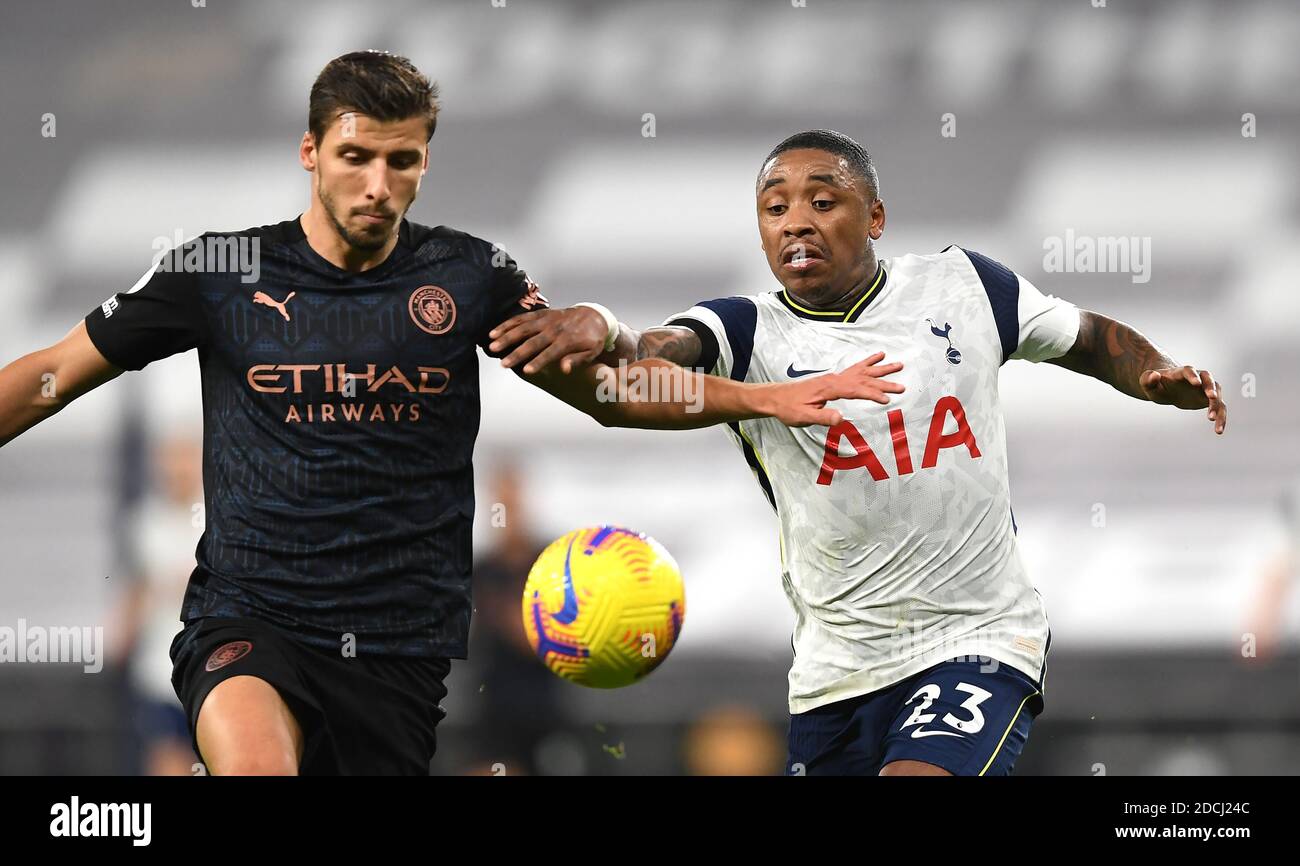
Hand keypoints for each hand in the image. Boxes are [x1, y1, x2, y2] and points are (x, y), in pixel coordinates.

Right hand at [487, 307, 608, 374]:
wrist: (593, 316)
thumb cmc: (591, 340)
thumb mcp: (591, 352)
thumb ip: (577, 360)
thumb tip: (564, 370)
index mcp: (567, 340)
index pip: (551, 353)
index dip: (538, 362)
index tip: (526, 371)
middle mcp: (554, 329)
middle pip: (533, 341)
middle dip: (517, 353)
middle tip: (503, 364)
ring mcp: (545, 320)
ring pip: (523, 328)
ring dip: (507, 336)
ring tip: (492, 346)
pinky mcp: (539, 314)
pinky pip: (521, 318)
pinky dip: (507, 324)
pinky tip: (493, 332)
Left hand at [769, 352, 904, 426]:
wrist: (775, 398)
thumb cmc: (788, 408)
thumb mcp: (803, 417)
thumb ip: (823, 417)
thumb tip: (841, 418)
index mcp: (829, 388)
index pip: (856, 390)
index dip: (872, 394)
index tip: (887, 399)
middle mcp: (834, 379)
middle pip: (863, 379)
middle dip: (883, 383)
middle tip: (902, 386)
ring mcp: (834, 377)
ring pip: (862, 371)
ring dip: (881, 369)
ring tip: (899, 365)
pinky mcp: (833, 379)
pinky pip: (855, 368)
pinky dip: (868, 363)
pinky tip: (878, 357)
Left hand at [1139, 366, 1226, 433]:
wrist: (1169, 390)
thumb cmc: (1157, 386)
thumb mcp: (1148, 383)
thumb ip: (1148, 379)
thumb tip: (1154, 375)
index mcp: (1181, 372)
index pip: (1189, 370)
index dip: (1193, 376)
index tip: (1196, 383)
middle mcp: (1198, 378)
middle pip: (1208, 379)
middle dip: (1211, 387)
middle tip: (1212, 397)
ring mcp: (1206, 389)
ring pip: (1217, 395)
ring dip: (1216, 405)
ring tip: (1211, 419)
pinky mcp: (1211, 400)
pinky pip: (1220, 408)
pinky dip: (1222, 418)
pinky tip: (1219, 431)